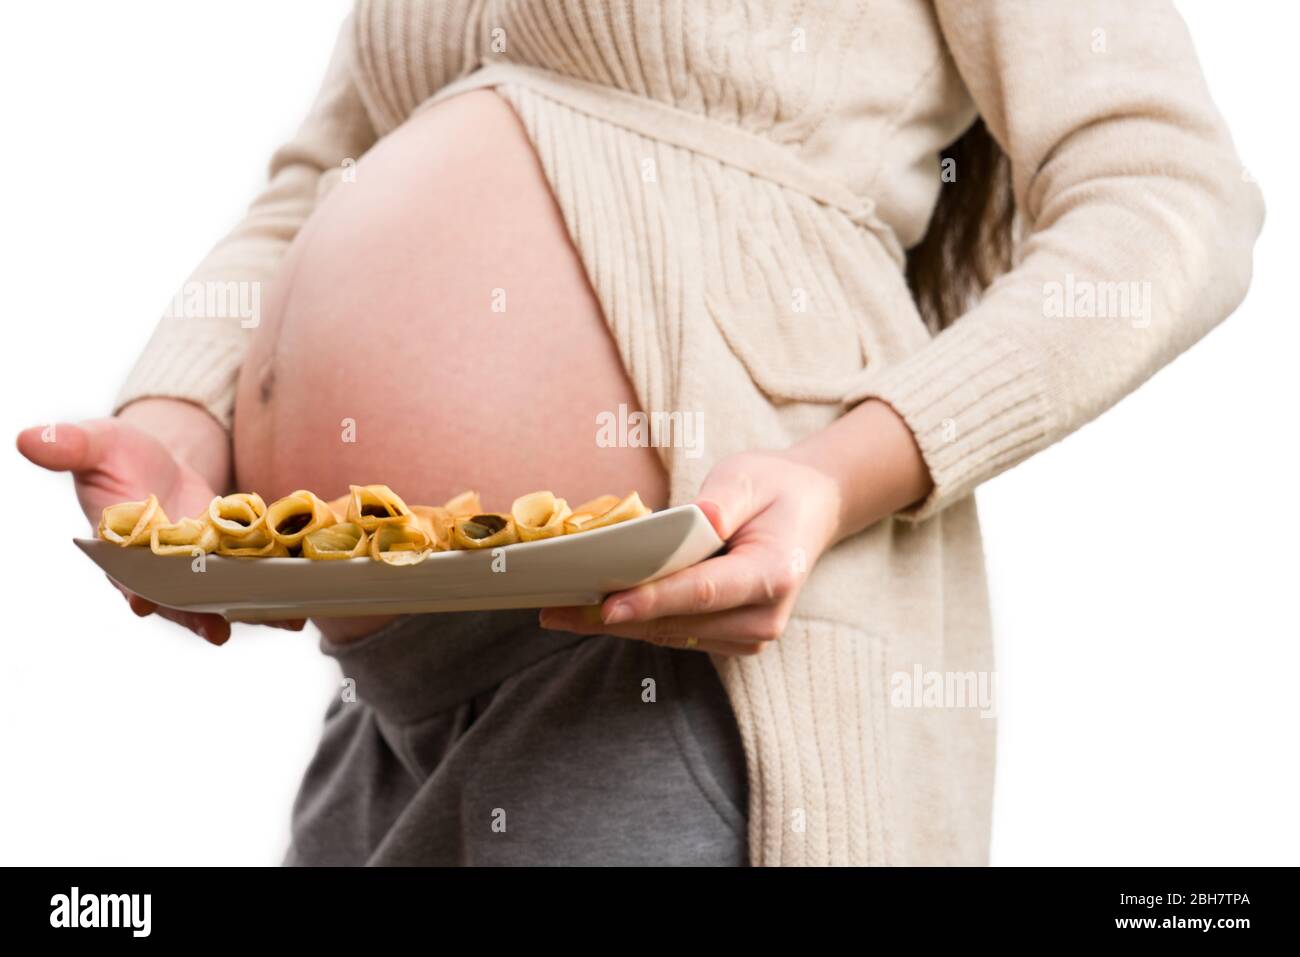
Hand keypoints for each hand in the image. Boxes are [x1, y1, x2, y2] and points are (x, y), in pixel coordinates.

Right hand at [16, 400, 303, 644]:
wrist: (157, 462)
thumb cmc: (120, 455)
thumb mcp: (97, 444)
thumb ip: (69, 444)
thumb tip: (30, 437)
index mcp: (117, 545)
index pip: (122, 569)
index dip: (133, 583)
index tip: (140, 600)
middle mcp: (155, 568)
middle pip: (174, 597)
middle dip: (195, 613)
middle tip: (216, 629)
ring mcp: (192, 571)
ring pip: (218, 598)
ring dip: (247, 611)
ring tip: (281, 621)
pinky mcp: (223, 565)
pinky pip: (247, 584)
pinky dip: (270, 595)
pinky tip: (298, 607)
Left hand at [538, 399, 932, 655]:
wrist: (809, 510)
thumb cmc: (774, 488)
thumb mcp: (749, 477)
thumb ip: (720, 503)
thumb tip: (692, 524)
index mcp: (774, 573)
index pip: (704, 592)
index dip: (652, 600)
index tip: (605, 606)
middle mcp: (765, 616)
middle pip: (678, 622)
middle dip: (615, 618)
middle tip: (555, 611)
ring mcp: (751, 635)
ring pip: (671, 635)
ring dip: (618, 626)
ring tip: (562, 613)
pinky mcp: (734, 639)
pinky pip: (677, 634)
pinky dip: (638, 624)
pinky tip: (595, 612)